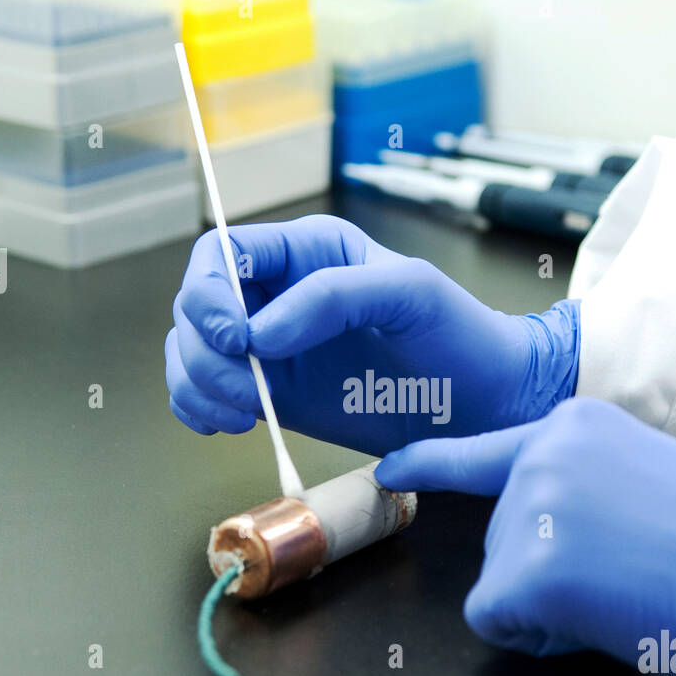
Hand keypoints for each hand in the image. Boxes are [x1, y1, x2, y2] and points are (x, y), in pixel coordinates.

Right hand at [165, 214, 579, 454]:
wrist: (484, 402)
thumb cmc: (459, 335)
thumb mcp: (409, 293)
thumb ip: (333, 296)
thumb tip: (258, 334)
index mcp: (306, 251)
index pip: (222, 255)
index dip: (210, 295)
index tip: (233, 339)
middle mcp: (278, 293)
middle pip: (195, 308)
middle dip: (204, 352)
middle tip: (245, 392)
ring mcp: (271, 346)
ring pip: (191, 353)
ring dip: (199, 386)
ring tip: (243, 417)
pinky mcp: (274, 392)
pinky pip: (207, 393)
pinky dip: (199, 409)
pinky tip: (229, 425)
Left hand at [376, 397, 675, 675]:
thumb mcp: (657, 479)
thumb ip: (594, 481)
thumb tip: (563, 519)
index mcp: (580, 426)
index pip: (485, 448)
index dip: (435, 464)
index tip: (395, 469)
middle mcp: (545, 453)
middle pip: (499, 535)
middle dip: (545, 572)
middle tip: (627, 577)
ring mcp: (534, 506)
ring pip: (498, 580)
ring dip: (548, 605)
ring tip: (629, 594)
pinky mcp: (529, 568)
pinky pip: (494, 619)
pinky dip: (536, 637)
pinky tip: (600, 620)